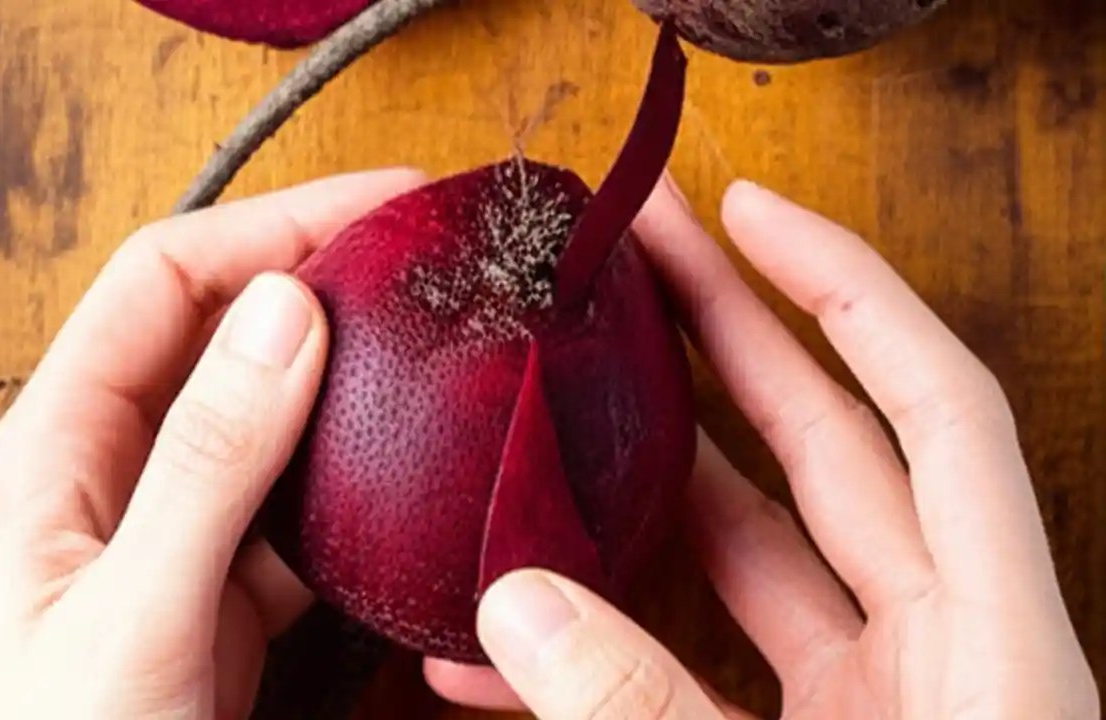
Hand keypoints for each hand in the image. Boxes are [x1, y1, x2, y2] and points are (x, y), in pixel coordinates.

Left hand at [0, 169, 426, 719]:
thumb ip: (209, 464)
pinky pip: (292, 505)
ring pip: (264, 418)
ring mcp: (171, 530)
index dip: (269, 227)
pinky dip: (348, 481)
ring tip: (426, 343)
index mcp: (56, 453)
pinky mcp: (217, 587)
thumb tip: (284, 316)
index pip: (163, 283)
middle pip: (217, 334)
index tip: (375, 207)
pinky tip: (401, 477)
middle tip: (417, 259)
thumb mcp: (135, 612)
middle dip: (315, 281)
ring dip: (341, 377)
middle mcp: (110, 474)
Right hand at [429, 178, 1099, 718]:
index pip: (926, 406)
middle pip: (825, 450)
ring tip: (557, 407)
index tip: (746, 210)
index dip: (842, 286)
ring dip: (647, 484)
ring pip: (747, 557)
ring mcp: (865, 711)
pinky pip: (694, 673)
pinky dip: (608, 644)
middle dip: (725, 342)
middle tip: (633, 259)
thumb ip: (650, 718)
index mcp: (990, 646)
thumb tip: (516, 605)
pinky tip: (503, 635)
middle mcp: (936, 657)